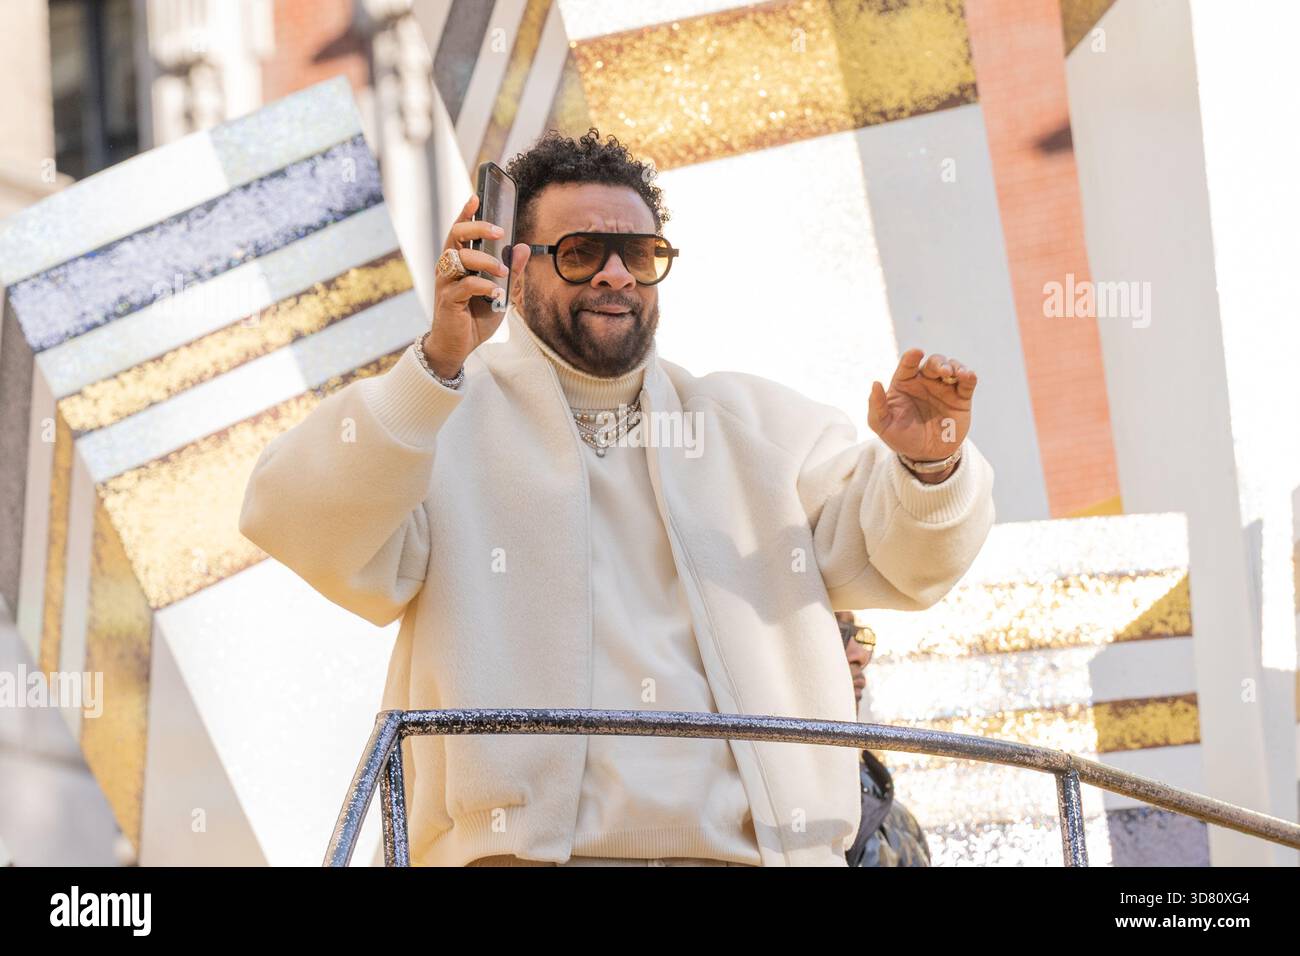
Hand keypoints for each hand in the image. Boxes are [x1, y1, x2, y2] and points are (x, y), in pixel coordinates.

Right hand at [424, 193, 531, 377]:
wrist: (458, 346)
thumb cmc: (475, 317)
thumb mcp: (500, 293)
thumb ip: (511, 272)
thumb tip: (522, 247)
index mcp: (459, 262)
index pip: (460, 231)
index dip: (466, 213)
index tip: (477, 197)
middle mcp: (448, 268)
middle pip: (455, 237)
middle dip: (477, 229)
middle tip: (499, 231)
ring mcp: (445, 283)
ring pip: (459, 259)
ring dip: (485, 261)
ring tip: (503, 271)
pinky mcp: (447, 300)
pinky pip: (465, 285)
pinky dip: (484, 286)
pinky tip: (497, 294)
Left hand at [867, 349, 975, 461]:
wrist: (925, 456)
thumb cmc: (901, 437)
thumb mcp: (882, 425)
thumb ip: (877, 406)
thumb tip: (875, 383)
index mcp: (904, 383)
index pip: (907, 365)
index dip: (911, 357)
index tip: (916, 353)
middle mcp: (925, 382)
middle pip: (933, 363)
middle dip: (938, 363)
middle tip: (942, 371)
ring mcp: (944, 388)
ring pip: (952, 367)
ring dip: (954, 366)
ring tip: (953, 374)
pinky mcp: (961, 398)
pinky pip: (967, 383)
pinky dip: (969, 376)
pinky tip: (968, 376)